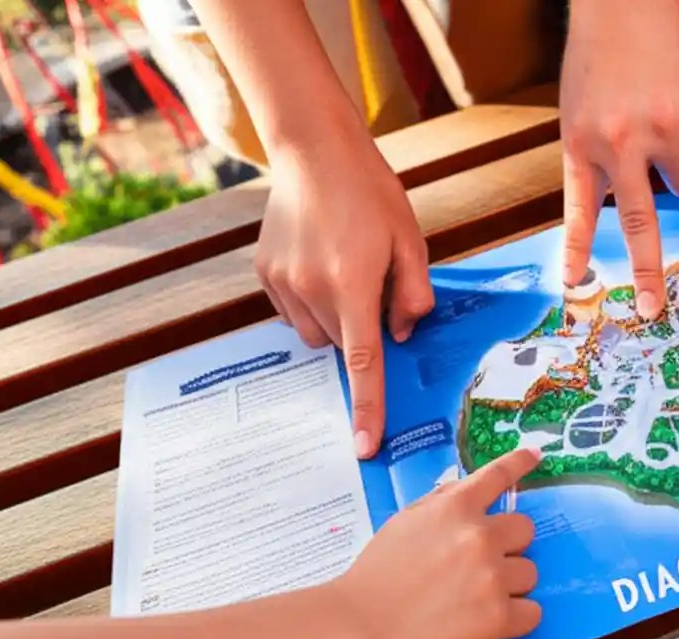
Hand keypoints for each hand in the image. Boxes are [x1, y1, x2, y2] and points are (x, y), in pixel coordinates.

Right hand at [256, 138, 433, 458]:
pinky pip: (292, 312)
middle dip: (361, 330)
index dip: (367, 408)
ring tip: (344, 269)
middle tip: (372, 283)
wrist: (315, 151)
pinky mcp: (264, 273)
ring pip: (315, 334)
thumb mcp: (410, 241)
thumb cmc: (371, 193)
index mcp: (353, 285)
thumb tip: (401, 336)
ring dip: (335, 319)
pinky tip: (320, 263)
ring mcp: (282, 282)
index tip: (364, 446)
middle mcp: (311, 290)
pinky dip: (311, 303)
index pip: (363, 363)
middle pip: (342, 345)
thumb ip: (413, 296)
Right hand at [333, 448, 541, 638]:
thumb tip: (467, 491)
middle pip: (525, 529)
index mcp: (455, 508)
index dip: (520, 462)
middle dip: (508, 545)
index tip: (535, 455)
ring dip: (509, 584)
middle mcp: (480, 536)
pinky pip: (532, 612)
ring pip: (530, 572)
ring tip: (476, 599)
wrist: (360, 627)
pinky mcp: (498, 617)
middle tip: (481, 564)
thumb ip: (440, 503)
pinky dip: (515, 619)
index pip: (498, 475)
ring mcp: (492, 576)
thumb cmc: (376, 576)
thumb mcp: (405, 521)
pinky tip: (488, 622)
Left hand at [560, 0, 678, 318]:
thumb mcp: (580, 114)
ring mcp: (663, 127)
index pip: (579, 212)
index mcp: (582, 144)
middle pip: (638, 222)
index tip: (574, 289)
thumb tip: (635, 210)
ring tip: (665, 126)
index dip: (578, 253)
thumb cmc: (600, 60)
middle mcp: (620, 142)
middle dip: (647, 271)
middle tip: (652, 307)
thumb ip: (600, 160)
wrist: (627, 1)